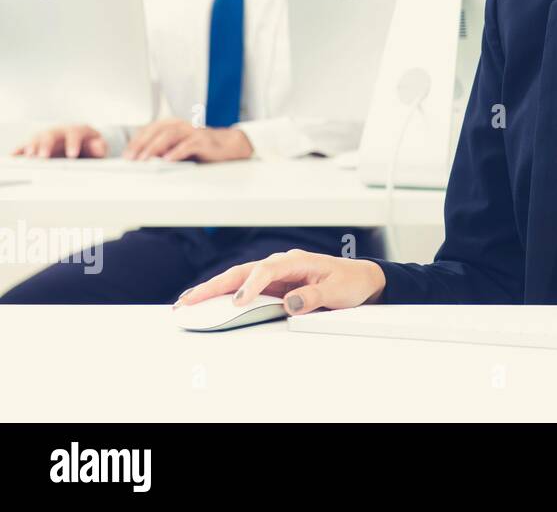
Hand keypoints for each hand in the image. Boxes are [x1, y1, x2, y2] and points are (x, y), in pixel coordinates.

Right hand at [11, 124, 105, 158]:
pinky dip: (19, 150)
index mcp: (78, 130)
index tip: (72, 155)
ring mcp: (47, 136)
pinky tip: (14, 156)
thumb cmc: (91, 148)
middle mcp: (60, 131)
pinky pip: (26, 145)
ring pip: (37, 138)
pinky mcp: (37, 144)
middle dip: (47, 145)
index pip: (75, 133)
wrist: (85, 146)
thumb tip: (98, 145)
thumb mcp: (99, 148)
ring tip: (29, 157)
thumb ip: (99, 147)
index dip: (73, 143)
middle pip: (51, 134)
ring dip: (32, 146)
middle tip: (43, 157)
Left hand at [123, 118, 252, 161]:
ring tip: (145, 159)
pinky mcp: (203, 141)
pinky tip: (168, 160)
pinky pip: (188, 145)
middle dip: (141, 145)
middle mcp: (181, 125)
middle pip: (156, 131)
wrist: (228, 146)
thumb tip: (140, 159)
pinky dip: (176, 152)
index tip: (126, 155)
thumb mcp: (176, 146)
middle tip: (131, 158)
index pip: (149, 130)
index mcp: (171, 125)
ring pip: (169, 135)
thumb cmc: (200, 147)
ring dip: (154, 147)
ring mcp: (192, 132)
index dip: (136, 142)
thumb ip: (161, 149)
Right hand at [174, 249, 386, 314]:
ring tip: (187, 302)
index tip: (238, 302)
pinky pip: (245, 289)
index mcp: (296, 261)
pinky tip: (207, 303)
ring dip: (212, 290)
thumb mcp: (337, 290)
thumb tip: (289, 304)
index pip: (266, 270)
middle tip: (189, 300)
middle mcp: (281, 265)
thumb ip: (313, 296)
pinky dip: (225, 295)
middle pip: (242, 272)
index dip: (250, 285)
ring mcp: (275, 275)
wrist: (361, 279)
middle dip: (214, 286)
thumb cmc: (350, 281)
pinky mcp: (273, 286)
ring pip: (238, 280)